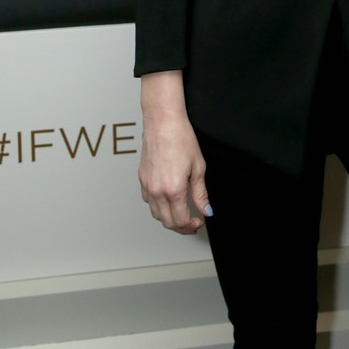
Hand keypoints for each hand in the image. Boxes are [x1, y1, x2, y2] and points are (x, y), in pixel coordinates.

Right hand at [138, 71, 211, 233]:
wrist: (163, 121)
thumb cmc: (180, 138)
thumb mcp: (198, 166)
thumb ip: (201, 193)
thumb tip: (206, 210)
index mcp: (173, 190)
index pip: (181, 221)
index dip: (191, 226)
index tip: (199, 221)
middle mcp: (157, 190)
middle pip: (167, 222)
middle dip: (181, 226)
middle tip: (192, 222)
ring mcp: (147, 185)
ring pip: (156, 214)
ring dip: (169, 218)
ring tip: (181, 212)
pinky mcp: (141, 178)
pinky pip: (148, 200)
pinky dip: (158, 206)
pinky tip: (167, 199)